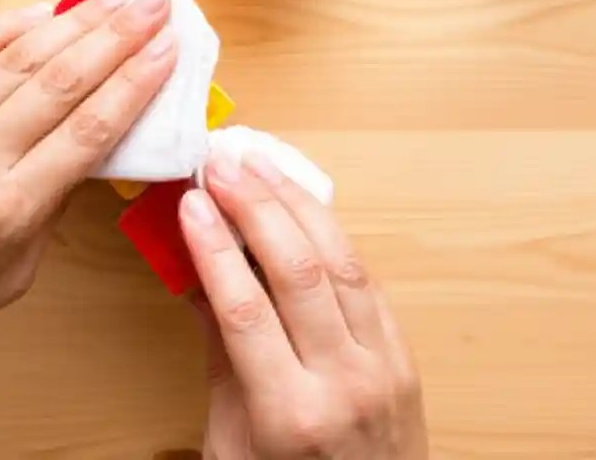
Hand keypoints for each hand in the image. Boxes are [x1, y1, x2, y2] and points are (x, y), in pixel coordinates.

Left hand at [0, 0, 176, 381]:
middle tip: (158, 0)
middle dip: (119, 35)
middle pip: (63, 81)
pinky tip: (42, 9)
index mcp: (9, 208)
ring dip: (75, 21)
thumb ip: (50, 211)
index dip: (137, 82)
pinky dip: (3, 27)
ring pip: (18, 59)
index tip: (172, 47)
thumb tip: (84, 151)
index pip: (90, 129)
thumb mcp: (9, 277)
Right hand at [179, 153, 427, 459]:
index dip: (214, 247)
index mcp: (291, 416)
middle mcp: (345, 385)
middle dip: (256, 207)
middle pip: (299, 272)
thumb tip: (198, 281)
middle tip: (223, 164)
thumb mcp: (232, 443)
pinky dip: (333, 235)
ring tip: (260, 165)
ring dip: (297, 205)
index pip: (246, 310)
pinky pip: (367, 280)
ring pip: (341, 263)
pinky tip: (304, 204)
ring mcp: (382, 367)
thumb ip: (219, 358)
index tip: (193, 202)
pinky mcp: (402, 355)